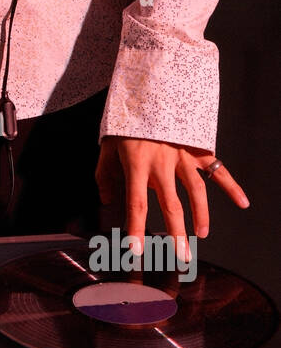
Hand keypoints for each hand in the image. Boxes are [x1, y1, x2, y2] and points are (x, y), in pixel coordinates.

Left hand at [95, 136, 249, 258]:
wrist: (148, 91)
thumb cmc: (126, 122)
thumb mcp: (107, 146)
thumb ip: (104, 175)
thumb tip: (107, 199)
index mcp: (137, 165)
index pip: (136, 203)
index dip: (136, 228)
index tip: (136, 250)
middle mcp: (162, 164)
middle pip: (171, 204)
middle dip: (176, 233)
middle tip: (181, 255)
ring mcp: (182, 156)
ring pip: (195, 191)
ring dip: (200, 215)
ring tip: (201, 235)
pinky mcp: (196, 149)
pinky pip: (216, 169)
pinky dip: (231, 185)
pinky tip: (242, 202)